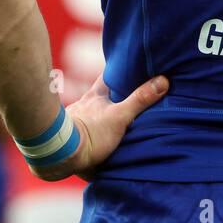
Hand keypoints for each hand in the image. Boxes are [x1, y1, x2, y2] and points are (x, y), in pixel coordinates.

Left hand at [31, 73, 168, 181]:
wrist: (60, 153)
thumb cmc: (90, 133)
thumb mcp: (120, 117)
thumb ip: (140, 100)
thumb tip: (163, 80)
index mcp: (95, 96)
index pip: (108, 78)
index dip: (118, 73)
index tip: (128, 69)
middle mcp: (84, 105)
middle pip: (100, 97)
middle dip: (111, 98)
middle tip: (126, 99)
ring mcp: (75, 121)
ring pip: (90, 115)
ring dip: (100, 118)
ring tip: (113, 125)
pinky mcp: (70, 140)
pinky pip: (83, 134)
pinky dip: (90, 136)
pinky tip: (97, 145)